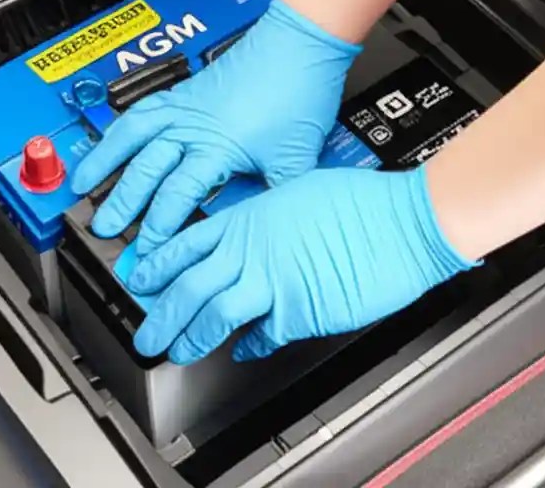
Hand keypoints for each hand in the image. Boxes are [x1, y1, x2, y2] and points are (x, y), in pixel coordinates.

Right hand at [70, 0, 359, 253]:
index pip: (176, 198)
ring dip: (104, 162)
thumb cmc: (300, 95)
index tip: (148, 254)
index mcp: (217, 147)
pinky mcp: (184, 92)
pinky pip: (140, 111)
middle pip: (145, 171)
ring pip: (131, 136)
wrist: (300, 41)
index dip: (158, 230)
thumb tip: (258, 231)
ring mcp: (184, 107)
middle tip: (103, 229)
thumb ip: (272, 199)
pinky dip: (120, 129)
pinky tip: (108, 142)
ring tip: (82, 185)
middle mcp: (192, 127)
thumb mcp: (295, 160)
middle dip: (122, 204)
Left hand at [122, 165, 475, 364]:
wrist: (403, 223)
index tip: (141, 279)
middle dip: (160, 316)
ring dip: (190, 338)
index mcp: (249, 217)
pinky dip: (249, 346)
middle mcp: (251, 249)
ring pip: (212, 315)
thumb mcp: (298, 193)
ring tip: (177, 352)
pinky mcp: (296, 312)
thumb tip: (251, 240)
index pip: (187, 243)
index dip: (158, 264)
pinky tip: (242, 351)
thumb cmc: (363, 202)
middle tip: (146, 334)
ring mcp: (271, 282)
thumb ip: (266, 221)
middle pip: (187, 286)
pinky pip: (261, 335)